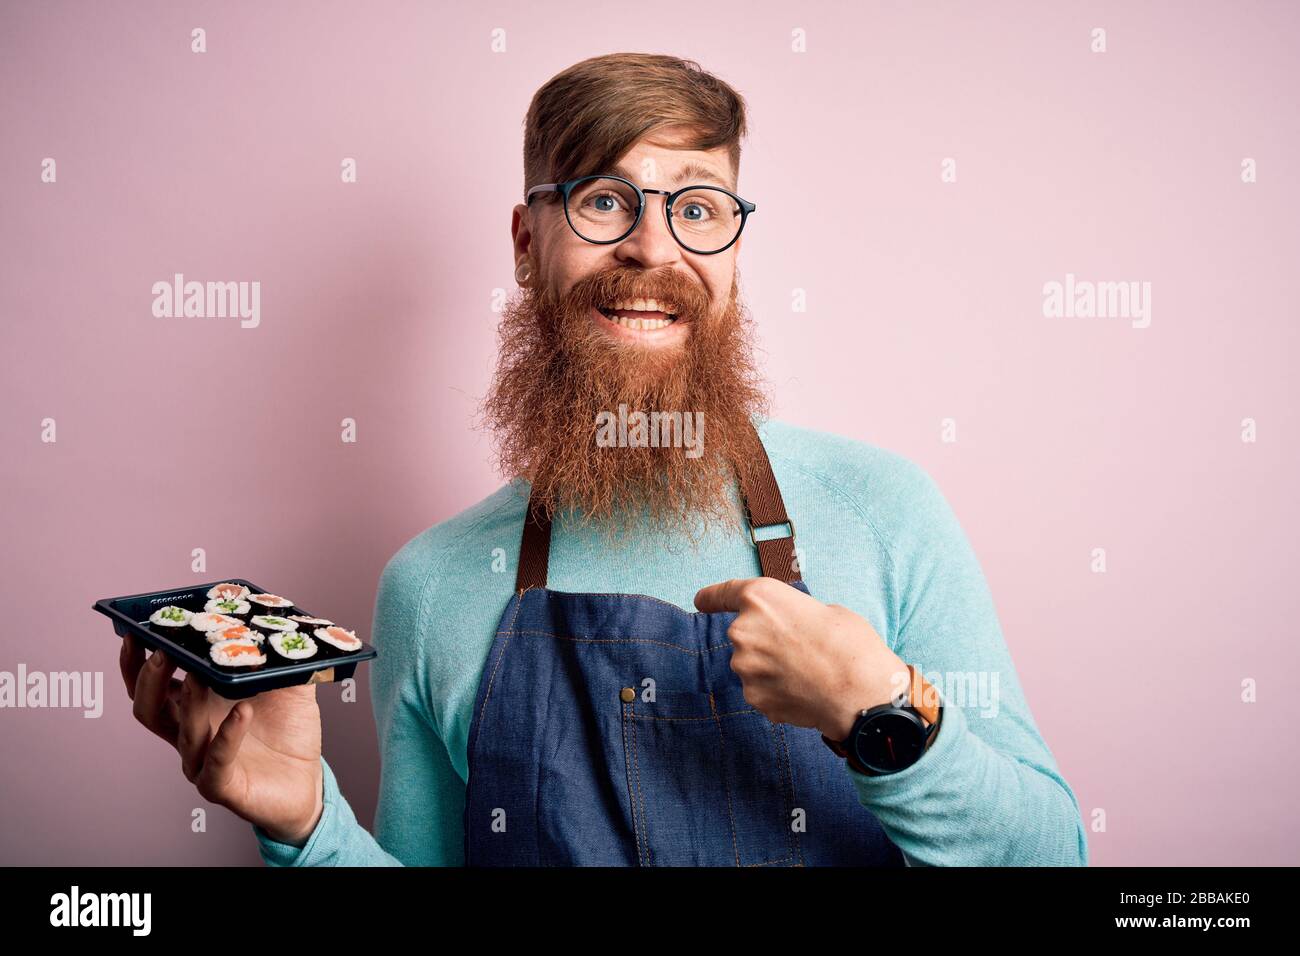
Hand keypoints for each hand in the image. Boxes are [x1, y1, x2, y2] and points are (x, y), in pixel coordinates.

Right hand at [119, 632, 324, 845]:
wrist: (306, 780)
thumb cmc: (289, 732)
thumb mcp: (287, 685)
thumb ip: (278, 657)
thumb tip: (281, 621)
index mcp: (196, 707)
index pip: (152, 685)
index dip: (136, 662)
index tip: (136, 632)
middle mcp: (190, 734)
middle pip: (149, 708)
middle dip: (149, 678)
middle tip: (163, 650)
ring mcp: (202, 762)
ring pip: (180, 732)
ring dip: (189, 701)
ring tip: (200, 674)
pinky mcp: (222, 786)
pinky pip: (216, 762)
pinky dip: (227, 734)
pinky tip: (243, 711)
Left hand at [694, 577, 909, 741]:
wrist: (860, 693)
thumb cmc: (850, 644)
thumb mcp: (824, 610)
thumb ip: (793, 614)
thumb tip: (787, 628)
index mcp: (760, 598)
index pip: (722, 593)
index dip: (711, 597)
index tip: (701, 601)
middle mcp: (743, 630)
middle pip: (744, 634)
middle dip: (765, 641)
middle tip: (800, 648)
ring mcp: (744, 667)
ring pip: (752, 665)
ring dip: (771, 667)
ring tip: (806, 672)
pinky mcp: (753, 697)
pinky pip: (761, 689)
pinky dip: (777, 690)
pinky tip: (803, 691)